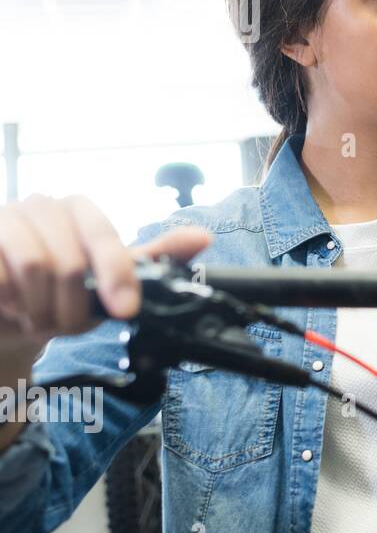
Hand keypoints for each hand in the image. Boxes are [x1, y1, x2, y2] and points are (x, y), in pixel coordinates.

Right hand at [0, 194, 211, 362]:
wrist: (9, 313)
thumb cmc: (60, 293)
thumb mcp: (107, 280)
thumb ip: (148, 260)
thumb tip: (202, 238)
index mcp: (77, 209)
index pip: (105, 238)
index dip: (118, 277)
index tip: (125, 310)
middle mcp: (40, 206)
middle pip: (69, 260)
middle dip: (71, 307)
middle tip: (66, 326)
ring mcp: (4, 219)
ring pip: (33, 264)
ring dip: (40, 308)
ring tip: (39, 319)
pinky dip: (10, 302)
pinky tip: (12, 309)